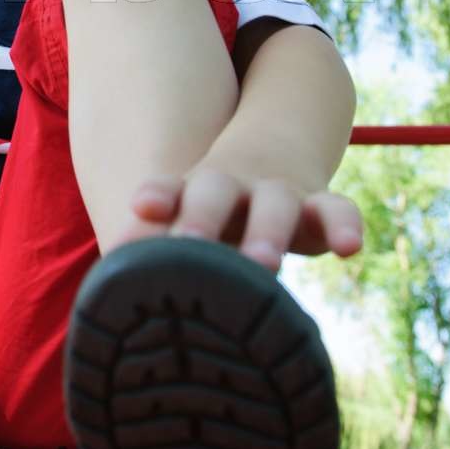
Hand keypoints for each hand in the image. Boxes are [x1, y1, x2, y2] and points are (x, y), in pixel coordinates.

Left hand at [128, 168, 362, 271]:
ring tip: (264, 263)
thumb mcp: (182, 217)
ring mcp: (278, 192)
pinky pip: (338, 210)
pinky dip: (345, 225)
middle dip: (201, 220)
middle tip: (188, 247)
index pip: (166, 191)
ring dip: (267, 231)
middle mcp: (232, 186)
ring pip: (275, 205)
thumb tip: (97, 299)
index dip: (154, 199)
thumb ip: (149, 247)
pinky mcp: (320, 206)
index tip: (139, 208)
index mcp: (192, 189)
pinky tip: (351, 248)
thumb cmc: (211, 207)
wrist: (272, 149)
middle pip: (212, 194)